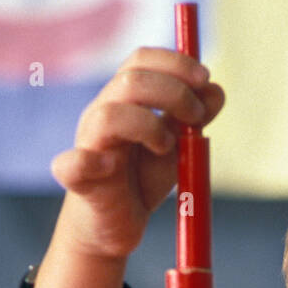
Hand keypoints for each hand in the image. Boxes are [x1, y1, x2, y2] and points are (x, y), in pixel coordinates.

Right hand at [50, 46, 224, 259]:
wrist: (116, 226)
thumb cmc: (142, 181)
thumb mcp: (176, 147)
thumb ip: (193, 119)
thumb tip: (216, 90)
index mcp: (123, 100)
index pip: (141, 60)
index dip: (175, 63)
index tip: (205, 78)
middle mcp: (102, 113)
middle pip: (130, 80)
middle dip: (173, 92)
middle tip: (197, 116)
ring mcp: (88, 144)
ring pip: (109, 116)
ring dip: (148, 126)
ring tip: (167, 147)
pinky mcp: (78, 179)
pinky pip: (71, 164)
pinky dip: (89, 161)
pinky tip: (109, 166)